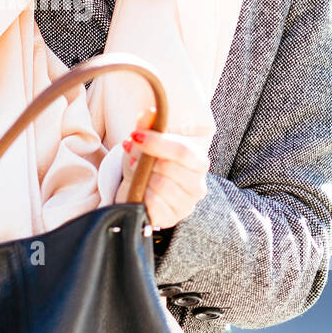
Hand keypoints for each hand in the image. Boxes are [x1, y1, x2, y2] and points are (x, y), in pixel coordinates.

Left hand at [114, 108, 208, 228]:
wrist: (141, 194)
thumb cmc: (149, 166)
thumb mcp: (146, 144)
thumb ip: (148, 126)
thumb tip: (149, 113)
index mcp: (198, 162)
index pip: (183, 151)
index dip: (157, 142)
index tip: (135, 135)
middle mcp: (198, 185)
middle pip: (168, 168)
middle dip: (144, 160)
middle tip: (132, 157)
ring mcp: (186, 205)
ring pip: (160, 186)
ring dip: (141, 178)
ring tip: (136, 174)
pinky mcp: (171, 219)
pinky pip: (153, 205)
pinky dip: (141, 196)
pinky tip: (139, 191)